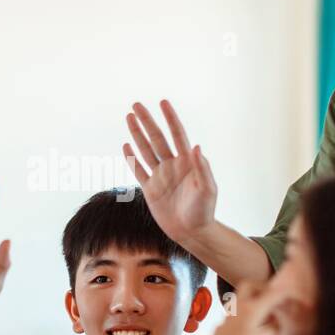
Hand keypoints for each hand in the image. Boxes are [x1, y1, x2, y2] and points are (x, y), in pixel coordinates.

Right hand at [124, 100, 217, 245]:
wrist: (192, 231)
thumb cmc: (204, 210)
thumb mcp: (207, 189)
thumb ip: (203, 168)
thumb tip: (197, 146)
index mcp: (187, 162)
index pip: (177, 134)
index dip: (170, 118)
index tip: (163, 102)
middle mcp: (172, 165)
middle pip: (157, 138)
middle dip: (147, 121)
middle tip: (136, 104)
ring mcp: (160, 176)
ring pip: (145, 150)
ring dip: (137, 134)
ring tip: (129, 117)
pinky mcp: (150, 189)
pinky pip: (138, 170)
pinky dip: (131, 158)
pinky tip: (126, 145)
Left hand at [201, 279, 293, 334]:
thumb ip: (277, 325)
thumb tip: (277, 316)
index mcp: (252, 308)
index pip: (273, 293)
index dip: (288, 294)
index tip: (297, 298)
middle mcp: (237, 309)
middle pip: (249, 286)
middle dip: (264, 288)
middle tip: (275, 298)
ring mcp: (226, 319)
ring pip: (239, 301)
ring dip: (253, 302)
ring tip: (264, 314)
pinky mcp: (220, 332)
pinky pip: (233, 317)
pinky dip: (244, 317)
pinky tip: (249, 330)